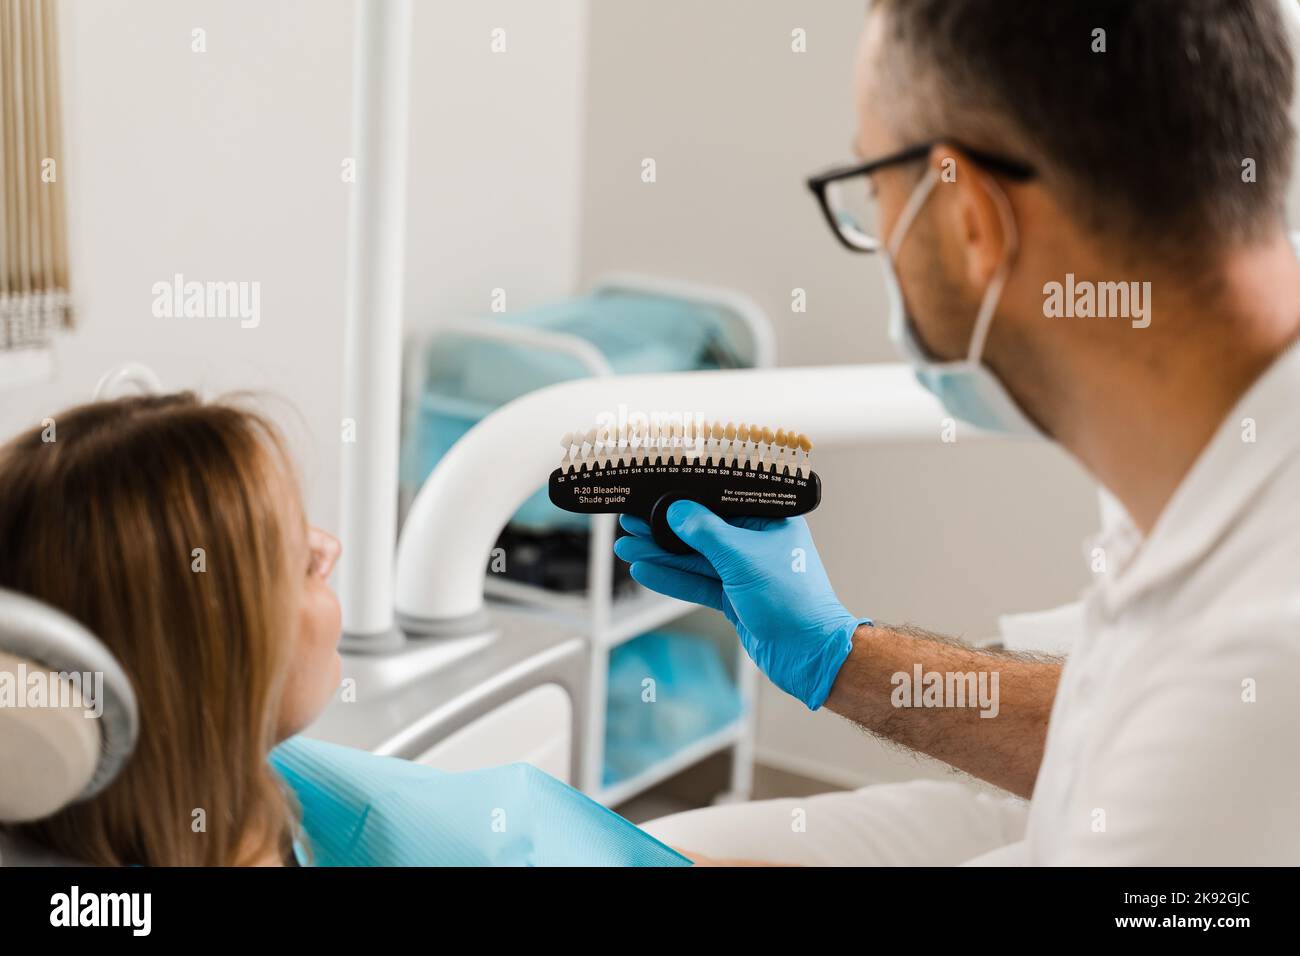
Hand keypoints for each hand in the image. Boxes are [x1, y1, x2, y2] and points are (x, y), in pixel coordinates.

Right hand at [613, 500, 869, 709]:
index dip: (684, 499)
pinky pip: (698, 582)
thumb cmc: (794, 602)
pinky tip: (646, 571)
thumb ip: (706, 532)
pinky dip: (673, 579)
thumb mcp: (743, 559)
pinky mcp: (735, 597)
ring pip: (695, 558)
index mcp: (769, 520)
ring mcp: (745, 571)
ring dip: (662, 554)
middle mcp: (757, 542)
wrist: (809, 655)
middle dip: (664, 529)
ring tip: (626, 547)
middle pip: (702, 530)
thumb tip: (676, 510)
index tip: (653, 496)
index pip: (719, 502)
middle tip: (630, 522)